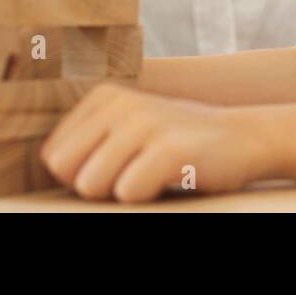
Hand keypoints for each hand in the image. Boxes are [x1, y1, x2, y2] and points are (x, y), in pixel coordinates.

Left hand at [40, 81, 275, 202]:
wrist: (245, 137)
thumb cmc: (179, 144)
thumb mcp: (130, 129)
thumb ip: (90, 143)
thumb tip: (50, 166)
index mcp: (104, 98)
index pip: (54, 156)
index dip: (83, 175)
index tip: (120, 165)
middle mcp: (120, 104)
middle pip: (67, 172)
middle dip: (96, 186)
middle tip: (135, 173)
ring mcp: (144, 124)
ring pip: (92, 185)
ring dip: (123, 191)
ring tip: (153, 175)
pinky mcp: (168, 149)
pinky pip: (128, 193)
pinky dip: (148, 197)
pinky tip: (172, 179)